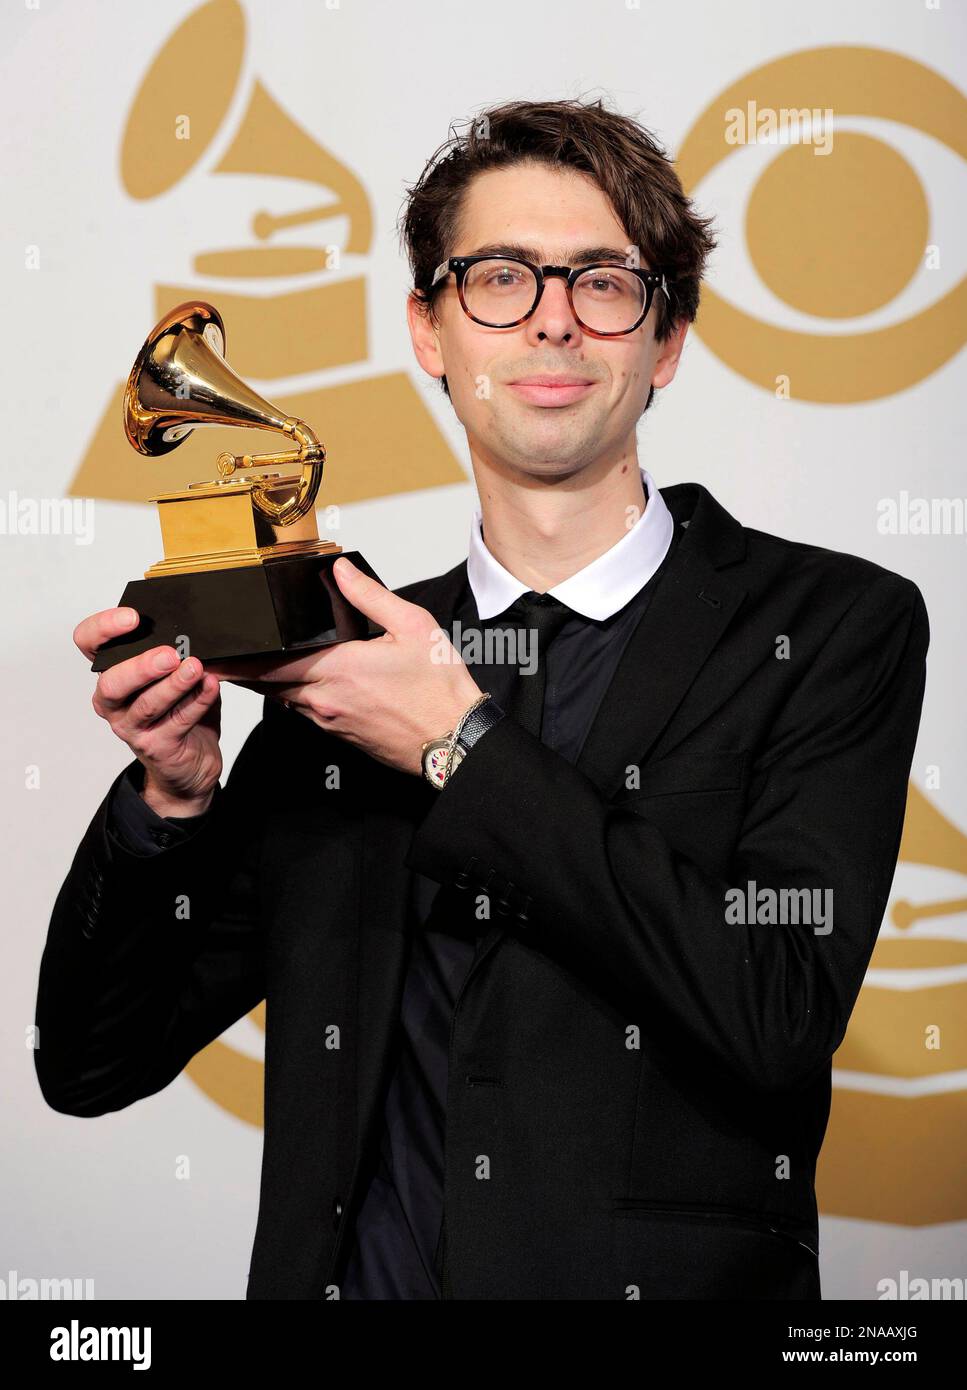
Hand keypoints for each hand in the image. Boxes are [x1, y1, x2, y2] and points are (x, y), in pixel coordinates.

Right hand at [76, 607, 221, 816]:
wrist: (191, 762)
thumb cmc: (179, 711)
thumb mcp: (172, 676)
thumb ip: (177, 654)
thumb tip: (196, 632)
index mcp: (111, 673)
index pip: (88, 643)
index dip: (103, 628)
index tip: (133, 617)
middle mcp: (113, 701)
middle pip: (112, 682)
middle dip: (141, 666)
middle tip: (170, 654)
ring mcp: (132, 727)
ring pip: (147, 705)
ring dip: (174, 685)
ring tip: (195, 668)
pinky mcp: (157, 746)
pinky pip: (178, 721)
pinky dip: (198, 701)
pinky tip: (211, 686)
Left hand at [205, 556, 482, 776]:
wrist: (455, 740)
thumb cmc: (439, 689)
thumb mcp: (413, 627)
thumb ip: (370, 597)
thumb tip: (342, 572)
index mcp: (338, 670)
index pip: (268, 666)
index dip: (236, 662)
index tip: (213, 655)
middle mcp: (326, 700)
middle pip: (268, 686)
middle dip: (244, 673)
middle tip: (221, 660)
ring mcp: (331, 722)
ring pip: (286, 700)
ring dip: (269, 685)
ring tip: (255, 668)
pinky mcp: (342, 736)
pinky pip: (307, 713)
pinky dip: (296, 697)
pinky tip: (304, 684)